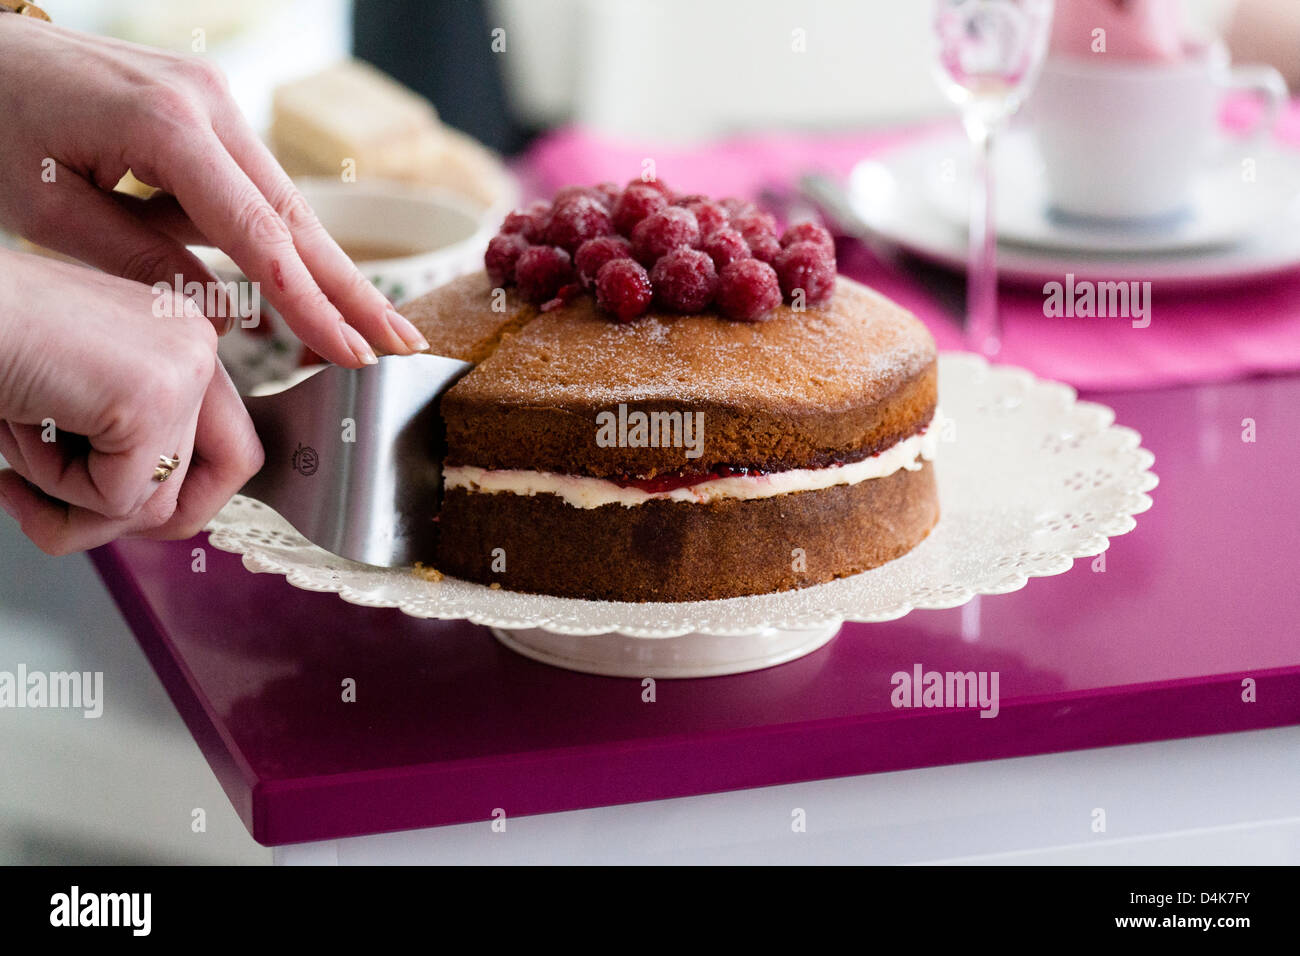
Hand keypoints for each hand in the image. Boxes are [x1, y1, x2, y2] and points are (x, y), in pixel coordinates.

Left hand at [0, 14, 428, 367]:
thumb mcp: (48, 213)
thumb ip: (142, 264)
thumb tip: (223, 313)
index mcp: (166, 126)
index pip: (259, 238)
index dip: (312, 304)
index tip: (354, 353)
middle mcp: (208, 102)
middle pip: (298, 217)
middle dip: (352, 289)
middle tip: (403, 342)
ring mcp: (212, 99)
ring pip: (283, 205)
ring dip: (322, 272)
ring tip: (366, 329)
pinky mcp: (205, 108)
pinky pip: (248, 187)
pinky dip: (271, 242)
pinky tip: (295, 292)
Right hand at [0, 248, 262, 553]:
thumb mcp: (80, 401)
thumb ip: (132, 447)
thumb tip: (160, 520)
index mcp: (184, 340)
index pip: (231, 452)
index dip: (166, 499)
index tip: (91, 502)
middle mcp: (198, 345)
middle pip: (205, 486)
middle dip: (124, 518)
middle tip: (41, 502)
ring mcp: (184, 367)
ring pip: (153, 503)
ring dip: (69, 497)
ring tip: (19, 440)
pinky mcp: (152, 396)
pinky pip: (114, 498)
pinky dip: (52, 485)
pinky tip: (20, 426)